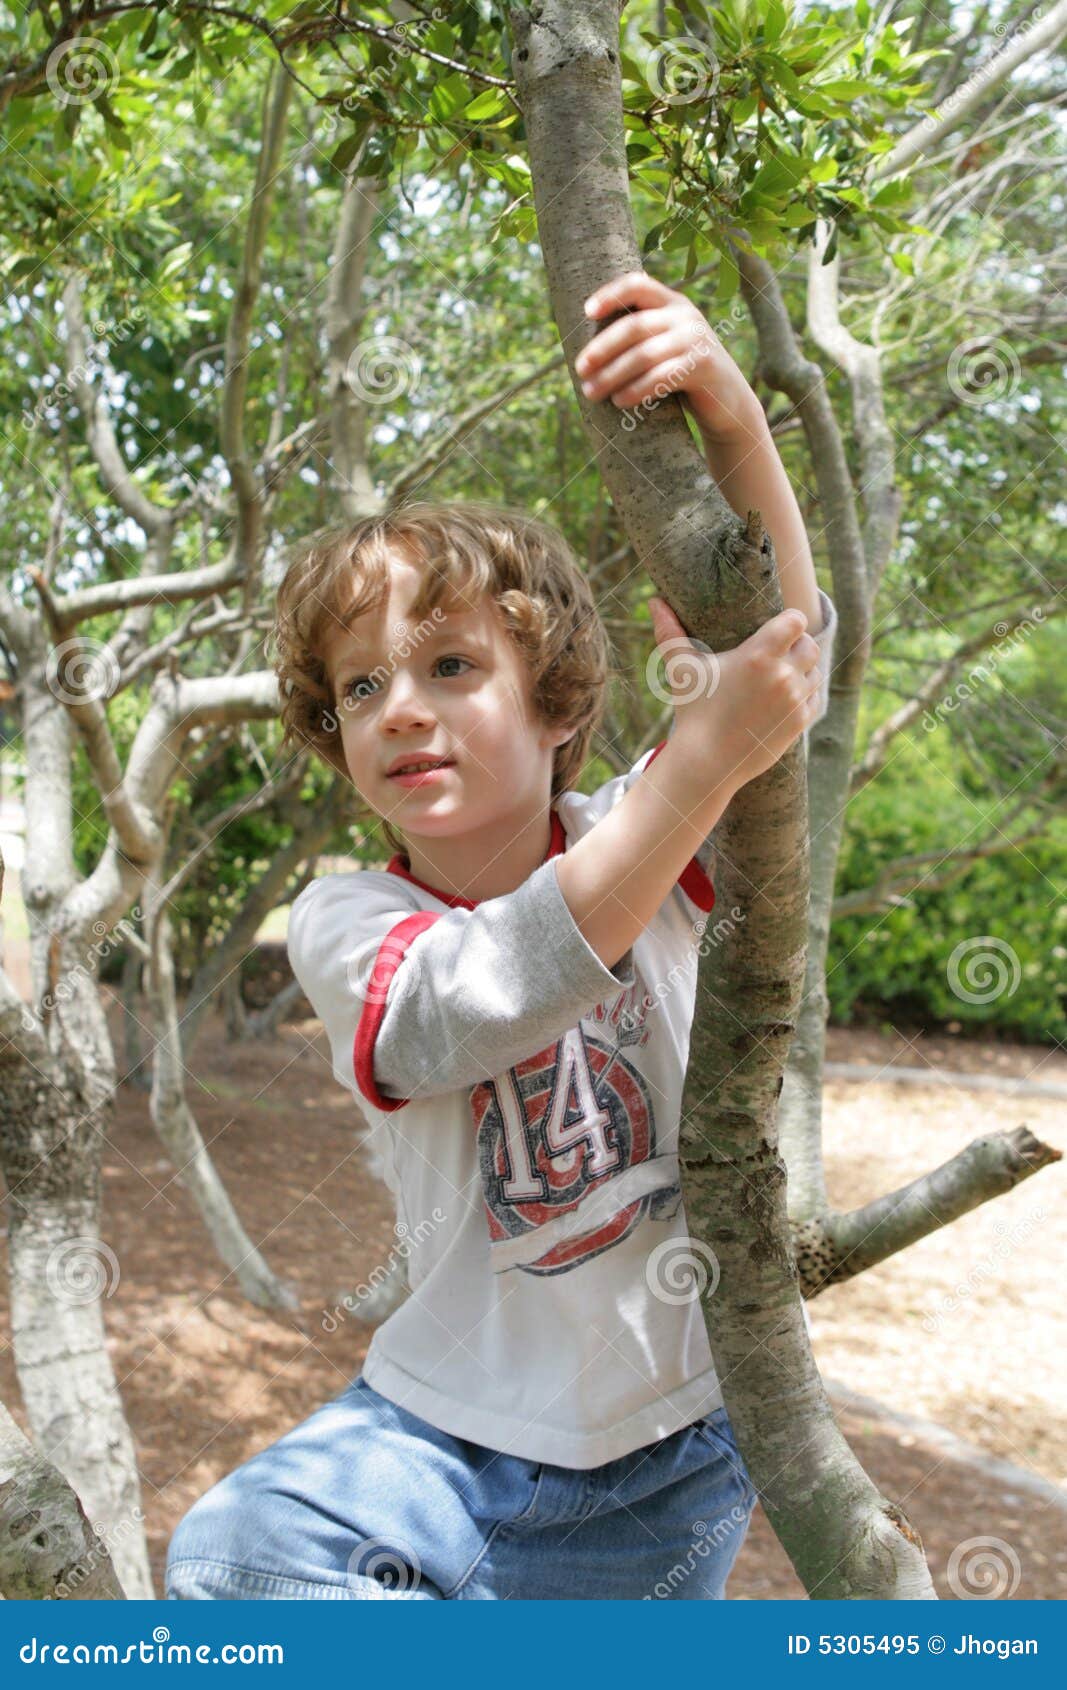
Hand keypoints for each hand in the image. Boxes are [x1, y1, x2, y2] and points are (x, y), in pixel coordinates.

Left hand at [575, 271, 761, 441]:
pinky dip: (636, 390)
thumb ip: (641, 335)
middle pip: (634, 326)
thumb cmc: (684, 373)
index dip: (611, 294)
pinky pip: (661, 377)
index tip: (587, 313)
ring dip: (612, 375)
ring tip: (591, 392)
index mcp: (672, 303)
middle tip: (580, 369)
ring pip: (644, 355)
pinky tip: (620, 401)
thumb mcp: (666, 344)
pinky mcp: (703, 367)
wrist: (728, 401)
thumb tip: (587, 350)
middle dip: (602, 349)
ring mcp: (696, 340)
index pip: (638, 285)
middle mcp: (685, 316)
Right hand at [647, 594, 822, 789]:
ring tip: (781, 676)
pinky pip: (813, 699)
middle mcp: (783, 675)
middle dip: (798, 646)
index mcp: (759, 655)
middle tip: (780, 653)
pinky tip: (785, 699)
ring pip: (815, 673)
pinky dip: (804, 696)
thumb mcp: (682, 669)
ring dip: (803, 672)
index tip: (779, 626)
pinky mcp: (800, 723)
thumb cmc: (693, 711)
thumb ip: (670, 632)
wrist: (706, 762)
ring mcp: (795, 700)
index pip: (797, 620)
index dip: (790, 620)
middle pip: (811, 645)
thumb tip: (654, 601)